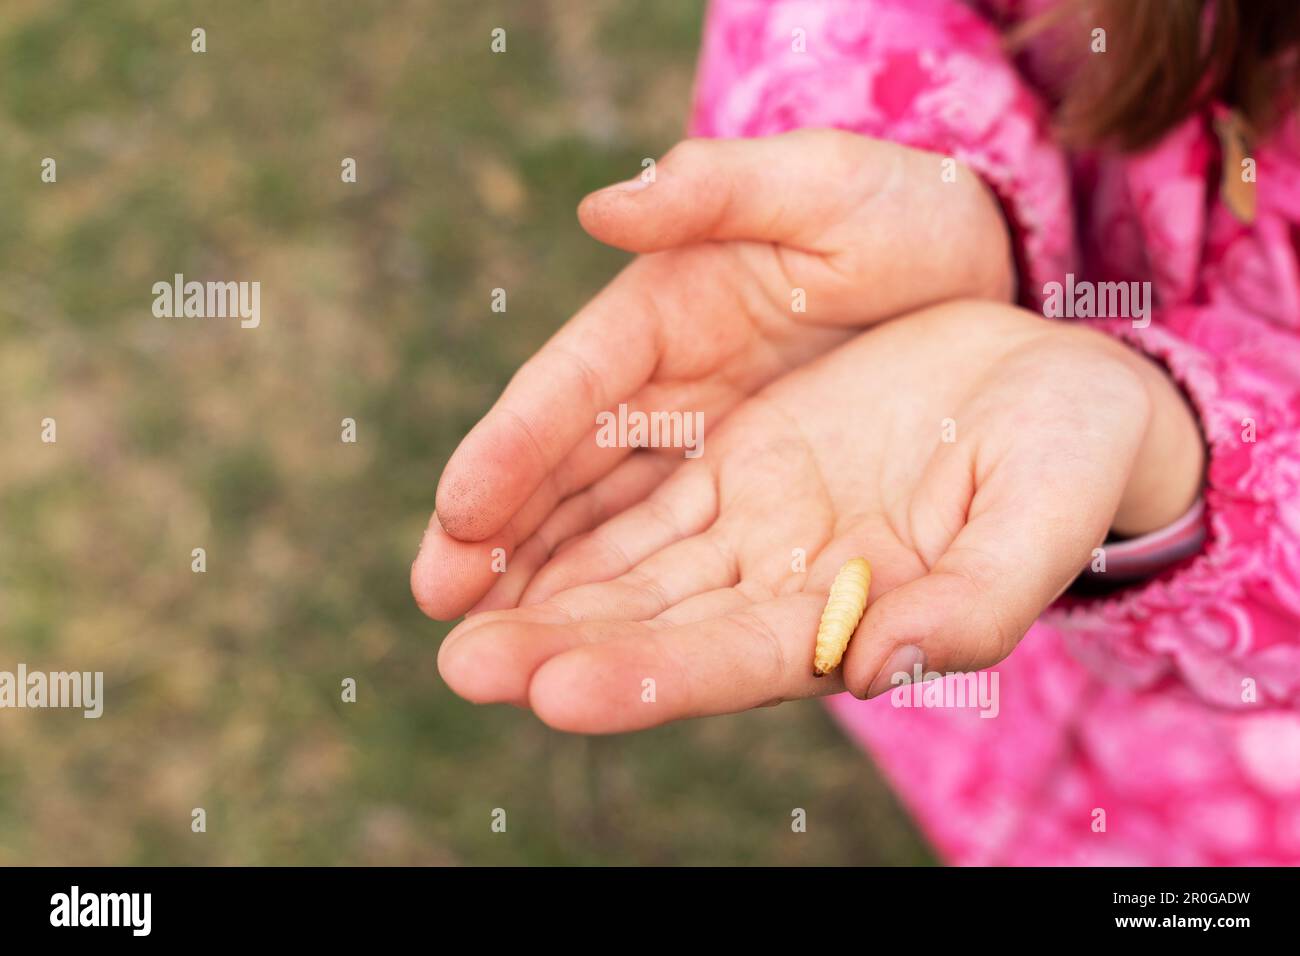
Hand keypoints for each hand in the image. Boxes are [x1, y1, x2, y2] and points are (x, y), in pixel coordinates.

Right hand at [414, 130, 1013, 616]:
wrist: (982, 273)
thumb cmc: (903, 212)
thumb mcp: (824, 183)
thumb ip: (719, 188)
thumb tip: (601, 208)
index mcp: (667, 305)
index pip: (574, 381)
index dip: (513, 443)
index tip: (461, 508)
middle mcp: (662, 383)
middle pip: (565, 465)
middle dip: (502, 534)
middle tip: (440, 606)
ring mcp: (697, 443)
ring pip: (603, 520)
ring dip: (545, 582)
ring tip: (486, 647)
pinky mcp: (743, 491)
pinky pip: (669, 549)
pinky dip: (619, 593)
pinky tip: (578, 644)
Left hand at [435, 301, 1203, 731]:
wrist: (1057, 389)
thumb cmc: (1068, 457)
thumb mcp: (1038, 516)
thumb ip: (972, 600)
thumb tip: (881, 663)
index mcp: (857, 617)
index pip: (740, 660)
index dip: (654, 677)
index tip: (559, 692)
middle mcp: (789, 587)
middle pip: (659, 628)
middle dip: (561, 648)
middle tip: (463, 667)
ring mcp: (758, 527)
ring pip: (633, 570)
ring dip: (542, 593)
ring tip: (448, 609)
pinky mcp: (739, 464)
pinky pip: (640, 498)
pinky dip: (571, 517)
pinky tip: (498, 535)